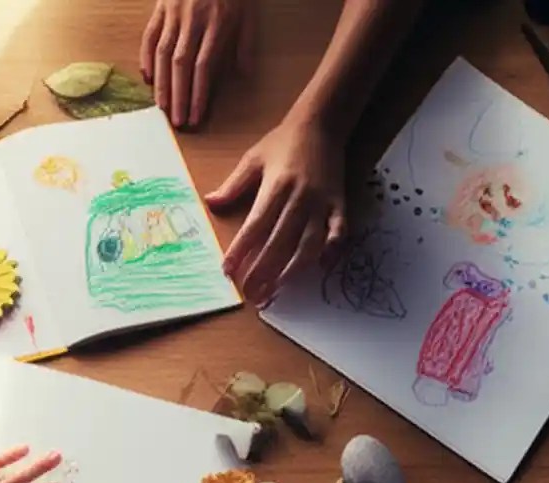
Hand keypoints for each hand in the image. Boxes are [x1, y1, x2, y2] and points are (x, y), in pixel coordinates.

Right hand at [140, 0, 253, 127]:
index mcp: (217, 22)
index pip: (204, 66)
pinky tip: (148, 78)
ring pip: (163, 53)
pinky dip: (146, 57)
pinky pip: (149, 35)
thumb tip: (243, 74)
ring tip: (162, 107)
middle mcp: (192, 19)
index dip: (199, 93)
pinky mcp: (160, 7)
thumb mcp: (248, 11)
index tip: (196, 116)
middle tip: (176, 121)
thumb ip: (245, 42)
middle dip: (179, 96)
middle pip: (181, 64)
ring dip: (162, 83)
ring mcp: (173, 13)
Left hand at [206, 117, 347, 306]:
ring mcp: (321, 202)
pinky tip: (322, 267)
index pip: (255, 226)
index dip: (241, 251)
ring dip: (292, 269)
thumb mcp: (252, 159)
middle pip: (279, 241)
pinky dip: (332, 250)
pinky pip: (338, 231)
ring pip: (308, 243)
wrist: (321, 124)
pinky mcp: (339, 203)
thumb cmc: (282, 142)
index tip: (228, 271)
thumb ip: (233, 185)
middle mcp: (299, 198)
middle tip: (251, 293)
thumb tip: (210, 203)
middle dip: (263, 270)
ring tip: (277, 289)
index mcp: (275, 187)